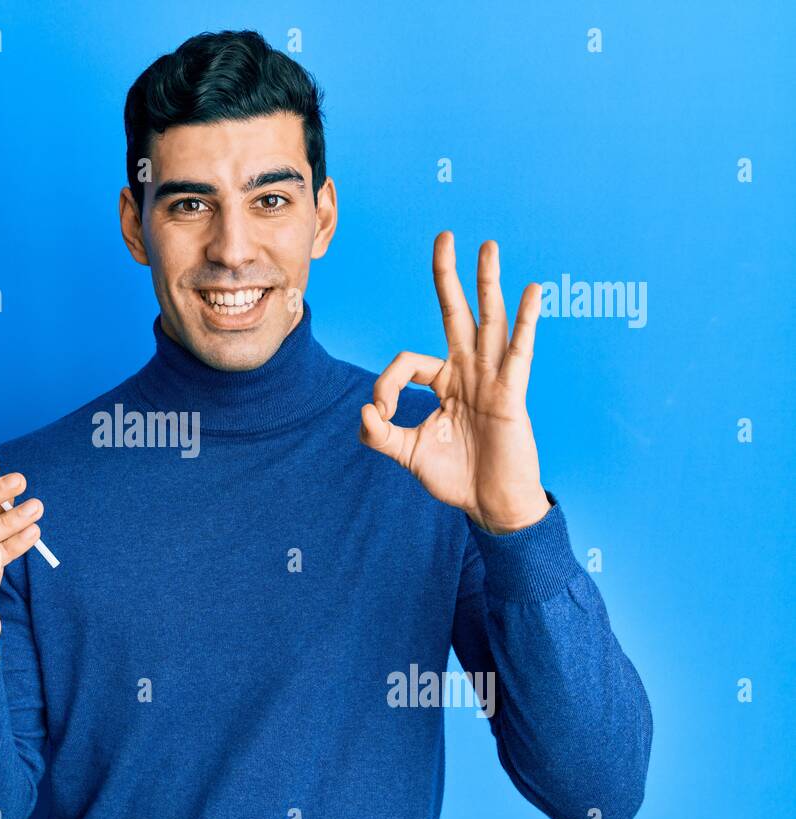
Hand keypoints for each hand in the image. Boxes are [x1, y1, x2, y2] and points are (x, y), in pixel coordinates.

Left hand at [359, 231, 550, 534]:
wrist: (490, 505)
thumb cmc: (455, 478)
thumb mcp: (406, 455)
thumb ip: (380, 433)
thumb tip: (363, 410)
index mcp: (443, 383)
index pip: (406, 362)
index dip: (384, 385)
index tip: (379, 415)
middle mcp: (468, 372)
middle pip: (456, 314)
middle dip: (448, 276)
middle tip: (446, 236)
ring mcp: (492, 379)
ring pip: (488, 321)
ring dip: (488, 283)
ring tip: (488, 246)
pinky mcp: (511, 393)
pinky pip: (519, 351)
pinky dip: (526, 321)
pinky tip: (532, 291)